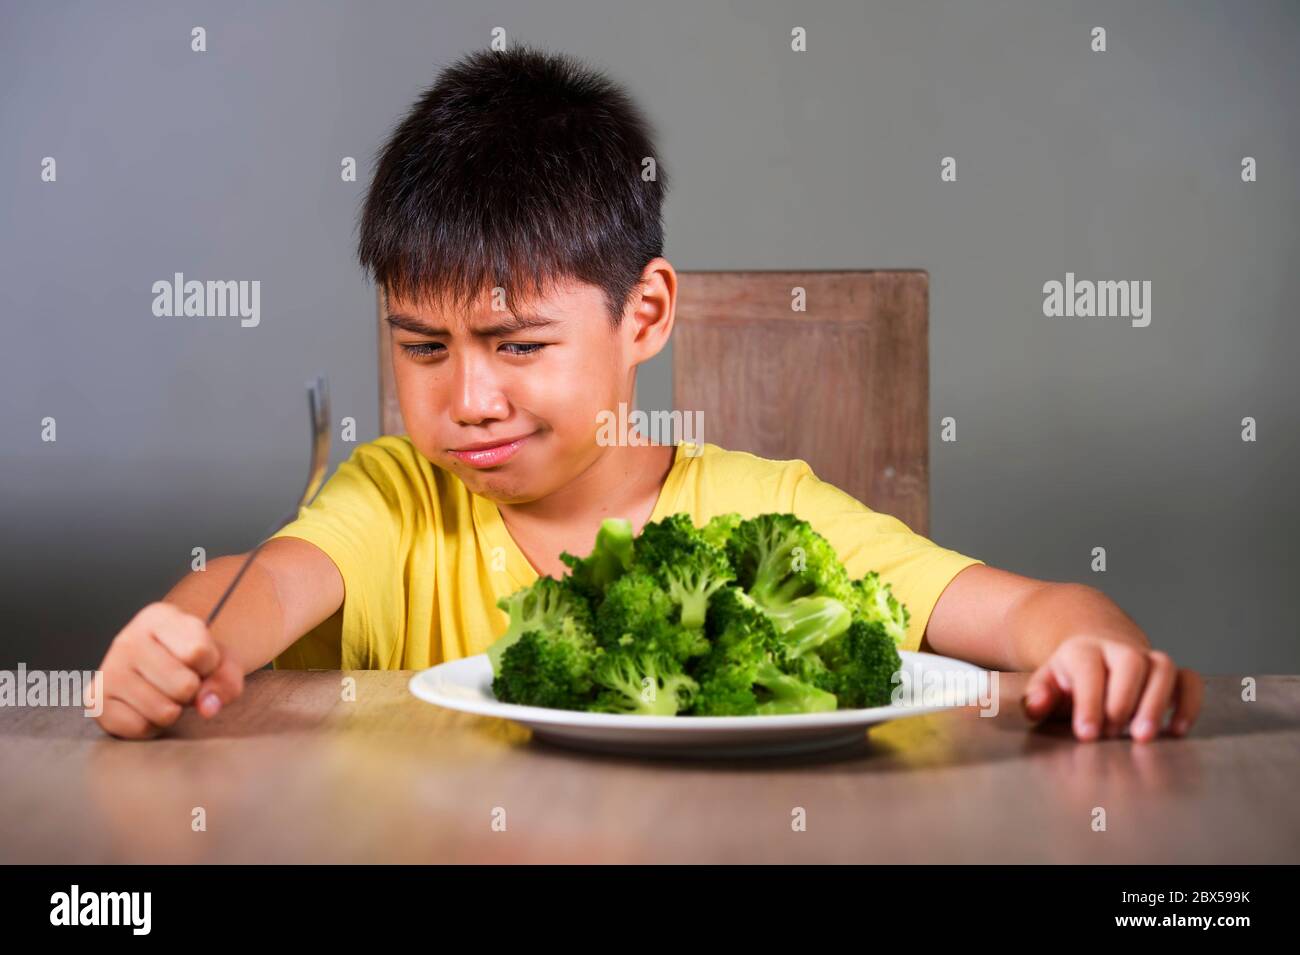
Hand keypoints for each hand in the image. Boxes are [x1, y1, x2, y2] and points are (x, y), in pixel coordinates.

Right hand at [90, 602, 245, 738]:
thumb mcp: (221, 660)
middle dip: (192, 691)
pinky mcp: (95, 699)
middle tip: (182, 681)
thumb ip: (226, 680)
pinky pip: (141, 728)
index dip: (210, 665)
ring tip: (165, 693)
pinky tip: (147, 707)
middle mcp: (127, 639)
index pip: (198, 652)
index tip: (200, 660)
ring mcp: (107, 670)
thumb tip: (207, 707)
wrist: (159, 665)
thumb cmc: (193, 660)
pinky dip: (152, 726)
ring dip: (174, 710)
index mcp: (159, 618)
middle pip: (184, 686)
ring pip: (164, 711)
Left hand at [1020, 634, 1202, 742]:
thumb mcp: (1046, 683)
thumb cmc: (1069, 678)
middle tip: (1114, 734)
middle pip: (1131, 663)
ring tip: (1144, 736)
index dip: (1088, 702)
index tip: (1086, 734)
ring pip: (1164, 667)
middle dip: (1124, 700)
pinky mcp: (1172, 674)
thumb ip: (1039, 695)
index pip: (1089, 670)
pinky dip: (1189, 703)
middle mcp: (1120, 649)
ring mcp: (1148, 659)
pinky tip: (1177, 730)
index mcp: (1084, 650)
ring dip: (1157, 702)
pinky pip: (1189, 680)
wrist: (1094, 653)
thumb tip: (1037, 705)